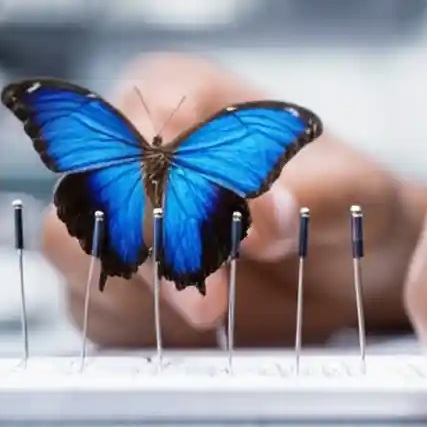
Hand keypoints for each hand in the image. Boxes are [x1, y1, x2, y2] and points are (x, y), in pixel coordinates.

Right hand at [42, 53, 426, 348]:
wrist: (352, 263)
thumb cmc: (341, 201)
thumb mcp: (348, 190)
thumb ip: (308, 196)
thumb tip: (262, 218)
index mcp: (177, 93)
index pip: (142, 126)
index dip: (178, 184)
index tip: (233, 233)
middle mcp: (131, 148)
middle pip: (93, 192)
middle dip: (152, 253)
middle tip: (211, 305)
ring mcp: (113, 218)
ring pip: (75, 253)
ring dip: (144, 295)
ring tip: (214, 319)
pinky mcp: (114, 283)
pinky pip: (95, 310)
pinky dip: (141, 329)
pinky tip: (196, 333)